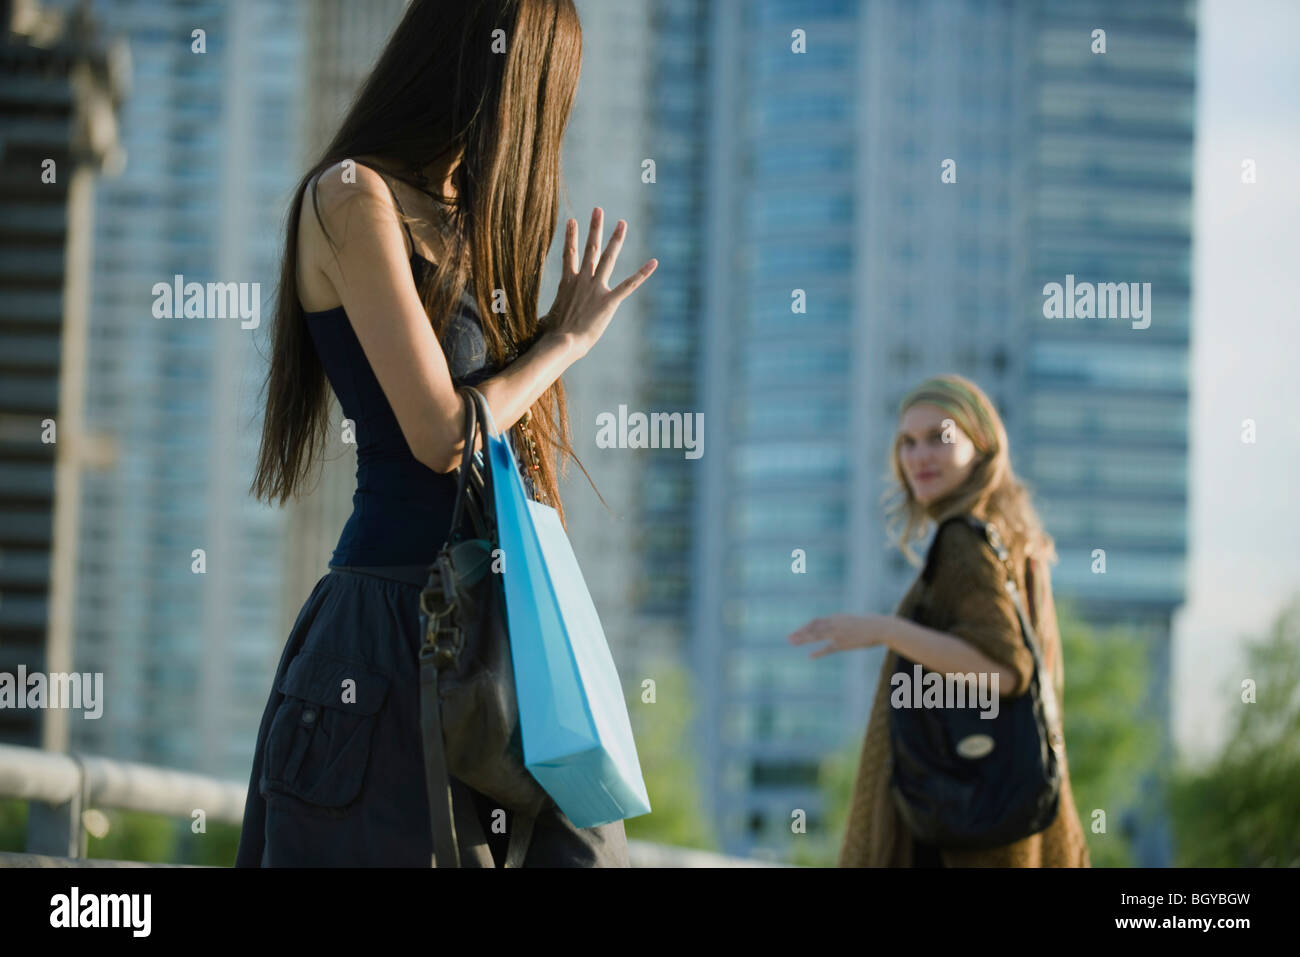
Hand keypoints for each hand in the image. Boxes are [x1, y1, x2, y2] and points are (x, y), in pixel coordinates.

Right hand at [543, 207, 656, 358]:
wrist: (561, 342)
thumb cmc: (552, 336)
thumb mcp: (548, 319)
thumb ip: (549, 316)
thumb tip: (541, 325)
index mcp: (567, 283)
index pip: (569, 254)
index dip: (570, 237)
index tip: (572, 221)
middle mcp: (582, 280)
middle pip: (590, 248)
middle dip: (595, 228)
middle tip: (598, 210)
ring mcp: (596, 288)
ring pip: (608, 257)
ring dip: (616, 239)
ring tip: (622, 223)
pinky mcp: (609, 301)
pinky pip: (629, 284)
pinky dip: (642, 274)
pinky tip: (653, 263)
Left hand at [787, 614, 891, 658]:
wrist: (880, 627)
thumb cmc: (869, 623)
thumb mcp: (852, 620)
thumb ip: (842, 623)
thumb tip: (837, 625)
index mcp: (836, 617)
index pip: (816, 621)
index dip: (805, 627)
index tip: (797, 631)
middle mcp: (834, 624)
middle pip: (812, 628)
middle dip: (800, 633)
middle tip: (788, 638)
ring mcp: (838, 633)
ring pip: (817, 635)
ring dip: (803, 639)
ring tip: (792, 643)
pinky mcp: (844, 643)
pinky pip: (829, 648)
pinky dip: (819, 652)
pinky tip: (810, 656)